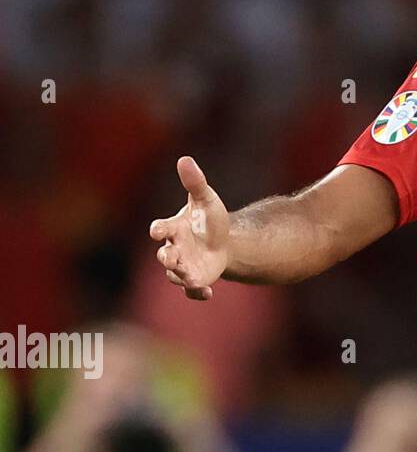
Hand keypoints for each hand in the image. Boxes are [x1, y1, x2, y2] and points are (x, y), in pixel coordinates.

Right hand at [149, 156, 229, 300]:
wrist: (223, 240)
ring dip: (182, 276)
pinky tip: (208, 293)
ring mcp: (183, 266)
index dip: (158, 230)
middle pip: (165, 256)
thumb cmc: (208, 219)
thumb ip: (195, 182)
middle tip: (172, 258)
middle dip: (168, 258)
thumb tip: (185, 159)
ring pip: (176, 274)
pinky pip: (191, 290)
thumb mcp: (206, 199)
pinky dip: (197, 293)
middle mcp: (174, 249)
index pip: (160, 229)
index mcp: (173, 229)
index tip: (158, 230)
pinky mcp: (195, 278)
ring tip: (192, 278)